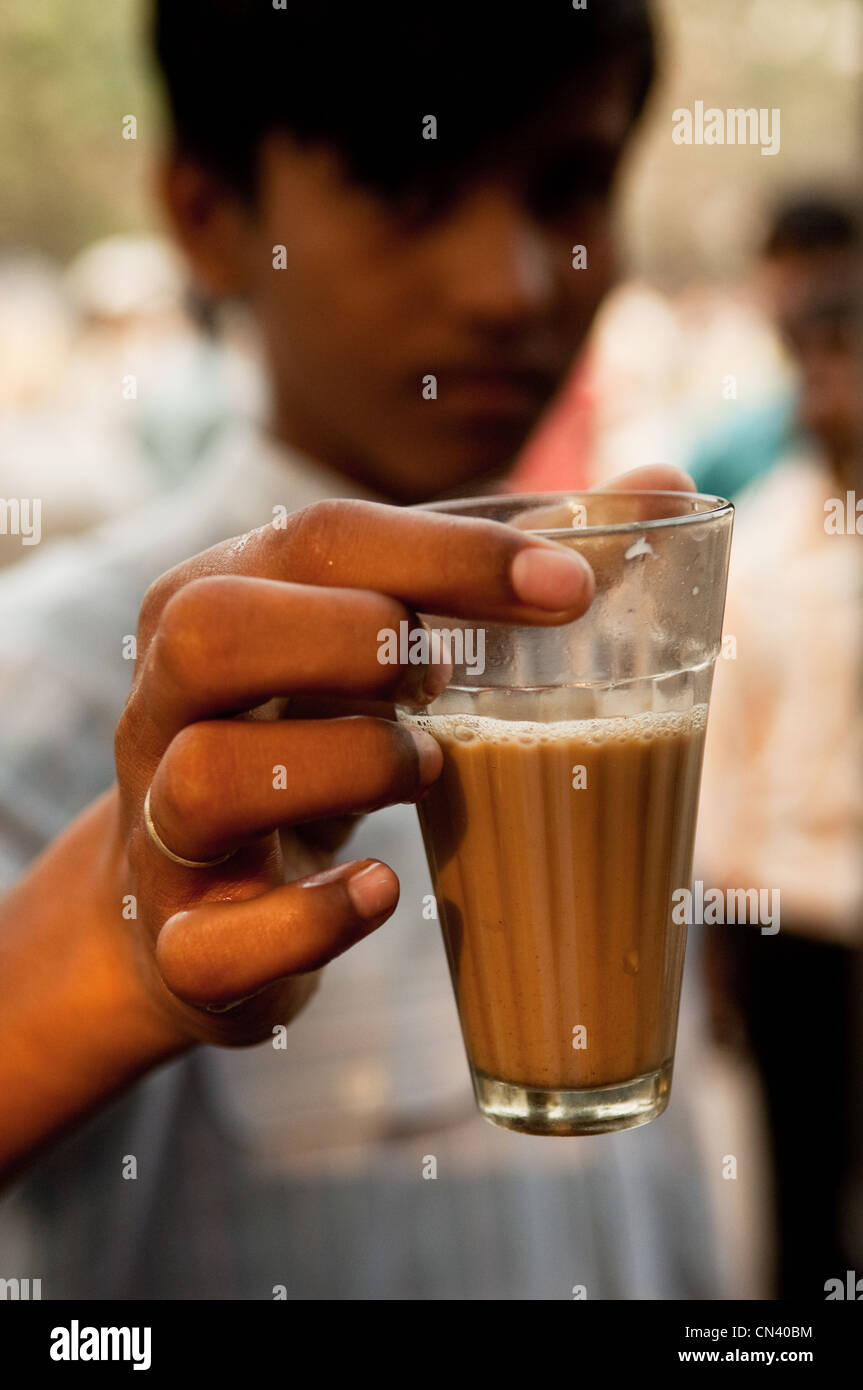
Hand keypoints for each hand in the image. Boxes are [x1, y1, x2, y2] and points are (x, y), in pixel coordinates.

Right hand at [112, 491, 607, 1046]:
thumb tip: (667, 479)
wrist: (202, 906)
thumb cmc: (317, 744)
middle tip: (451, 676)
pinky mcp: (182, 943)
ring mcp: (161, 829)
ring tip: (430, 770)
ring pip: (202, 780)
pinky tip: (388, 894)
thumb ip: (509, 570)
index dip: (447, 556)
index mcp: (219, 602)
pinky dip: (309, 922)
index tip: (571, 590)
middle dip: (350, 639)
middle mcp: (167, 706)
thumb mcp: (384, 648)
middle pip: (206, 631)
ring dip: (343, 767)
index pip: (315, 541)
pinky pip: (209, 944)